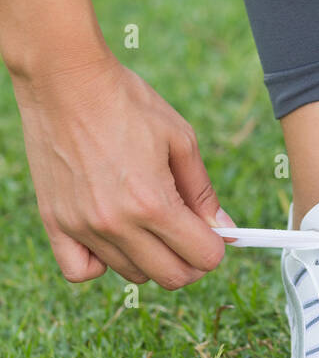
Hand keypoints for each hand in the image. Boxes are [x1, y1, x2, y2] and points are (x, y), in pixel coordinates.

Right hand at [13, 54, 233, 287]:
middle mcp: (116, 223)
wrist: (66, 81)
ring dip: (150, 258)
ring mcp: (82, 226)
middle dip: (190, 261)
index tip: (214, 233)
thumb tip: (224, 228)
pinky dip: (101, 263)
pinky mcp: (55, 222)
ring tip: (150, 222)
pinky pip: (80, 270)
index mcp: (153, 202)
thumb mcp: (180, 139)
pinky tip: (112, 238)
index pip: (201, 256)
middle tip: (189, 235)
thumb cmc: (126, 102)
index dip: (216, 247)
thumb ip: (203, 191)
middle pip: (169, 276)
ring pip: (130, 274)